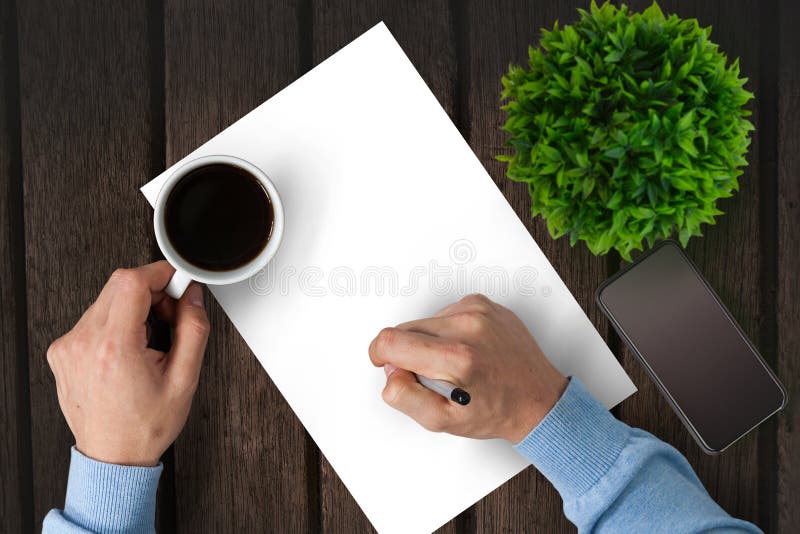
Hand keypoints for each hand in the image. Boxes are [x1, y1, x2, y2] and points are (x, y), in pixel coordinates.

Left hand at [47, 261, 209, 465]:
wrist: (113, 457)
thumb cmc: (144, 426)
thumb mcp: (184, 378)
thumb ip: (193, 329)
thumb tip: (192, 296)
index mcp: (114, 348)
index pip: (132, 281)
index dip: (160, 273)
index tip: (176, 281)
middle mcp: (83, 343)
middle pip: (119, 285)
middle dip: (151, 291)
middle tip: (169, 315)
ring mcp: (68, 347)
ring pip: (106, 300)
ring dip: (133, 307)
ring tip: (149, 338)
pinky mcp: (62, 351)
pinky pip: (93, 318)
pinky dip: (116, 322)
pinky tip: (130, 348)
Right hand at [369, 294, 566, 442]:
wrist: (537, 398)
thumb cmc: (496, 410)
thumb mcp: (443, 421)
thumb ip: (405, 397)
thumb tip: (390, 373)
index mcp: (457, 358)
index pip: (391, 341)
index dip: (381, 355)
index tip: (389, 366)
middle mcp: (469, 327)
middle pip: (405, 330)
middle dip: (411, 354)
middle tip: (437, 377)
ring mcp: (478, 311)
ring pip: (424, 322)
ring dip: (430, 343)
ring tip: (456, 364)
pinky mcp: (483, 304)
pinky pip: (445, 314)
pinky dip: (448, 332)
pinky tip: (466, 350)